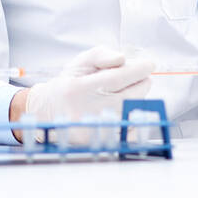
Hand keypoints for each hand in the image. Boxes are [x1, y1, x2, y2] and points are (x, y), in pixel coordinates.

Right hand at [22, 46, 151, 142]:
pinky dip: (132, 119)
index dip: (137, 71)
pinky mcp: (98, 142)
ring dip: (137, 100)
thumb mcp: (80, 62)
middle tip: (142, 78)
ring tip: (131, 92)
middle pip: (128, 97)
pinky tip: (126, 110)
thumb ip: (101, 55)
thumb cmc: (69, 84)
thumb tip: (122, 58)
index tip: (149, 64)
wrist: (47, 111)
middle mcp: (85, 110)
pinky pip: (126, 131)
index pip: (117, 78)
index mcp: (79, 88)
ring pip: (129, 113)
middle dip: (141, 84)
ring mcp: (92, 129)